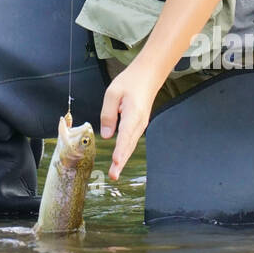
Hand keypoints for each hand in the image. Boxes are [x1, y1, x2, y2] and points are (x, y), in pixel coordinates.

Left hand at [99, 61, 161, 180]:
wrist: (147, 76)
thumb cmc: (129, 82)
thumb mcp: (112, 93)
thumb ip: (108, 115)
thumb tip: (105, 136)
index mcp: (133, 113)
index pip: (125, 135)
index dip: (120, 149)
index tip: (116, 162)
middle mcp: (139, 122)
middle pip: (129, 145)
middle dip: (121, 161)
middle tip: (113, 176)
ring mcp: (140, 124)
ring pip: (131, 144)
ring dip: (123, 159)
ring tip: (114, 172)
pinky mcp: (138, 125)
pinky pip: (131, 140)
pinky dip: (125, 151)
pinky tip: (119, 160)